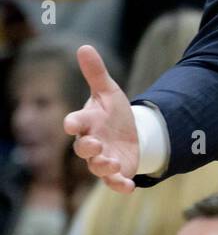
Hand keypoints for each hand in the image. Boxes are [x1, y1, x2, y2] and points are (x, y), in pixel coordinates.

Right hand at [63, 45, 138, 192]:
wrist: (130, 133)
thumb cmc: (113, 112)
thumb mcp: (109, 92)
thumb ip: (96, 73)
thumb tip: (84, 47)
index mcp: (87, 122)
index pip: (76, 122)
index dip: (74, 122)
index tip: (71, 123)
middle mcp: (91, 142)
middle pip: (83, 148)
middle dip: (88, 147)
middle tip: (96, 144)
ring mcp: (102, 159)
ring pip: (97, 166)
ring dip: (103, 166)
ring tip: (113, 163)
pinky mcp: (116, 171)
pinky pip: (114, 181)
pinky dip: (120, 185)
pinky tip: (130, 187)